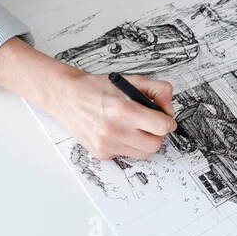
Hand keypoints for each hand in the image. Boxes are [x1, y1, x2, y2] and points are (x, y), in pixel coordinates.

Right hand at [48, 66, 177, 159]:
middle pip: (155, 144)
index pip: (161, 127)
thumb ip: (157, 90)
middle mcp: (113, 130)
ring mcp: (106, 144)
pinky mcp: (101, 153)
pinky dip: (128, 145)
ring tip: (135, 127)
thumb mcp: (130, 80)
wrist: (67, 97)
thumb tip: (169, 108)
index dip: (168, 121)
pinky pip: (126, 154)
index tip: (165, 119)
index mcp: (123, 110)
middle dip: (157, 134)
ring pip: (143, 153)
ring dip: (144, 142)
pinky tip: (119, 131)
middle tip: (151, 124)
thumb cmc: (97, 88)